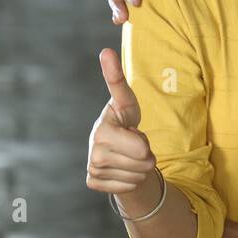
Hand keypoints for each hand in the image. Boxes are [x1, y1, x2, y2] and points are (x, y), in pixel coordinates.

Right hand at [85, 47, 156, 204]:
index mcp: (103, 129)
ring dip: (140, 166)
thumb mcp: (126, 101)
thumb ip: (117, 79)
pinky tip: (121, 168)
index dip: (141, 142)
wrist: (114, 148)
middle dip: (146, 154)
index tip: (129, 129)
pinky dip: (130, 179)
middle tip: (133, 144)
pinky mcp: (93, 183)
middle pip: (144, 162)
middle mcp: (94, 151)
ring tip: (128, 154)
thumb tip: (105, 51)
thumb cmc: (123, 120)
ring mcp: (92, 169)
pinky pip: (129, 187)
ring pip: (138, 175)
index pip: (139, 146)